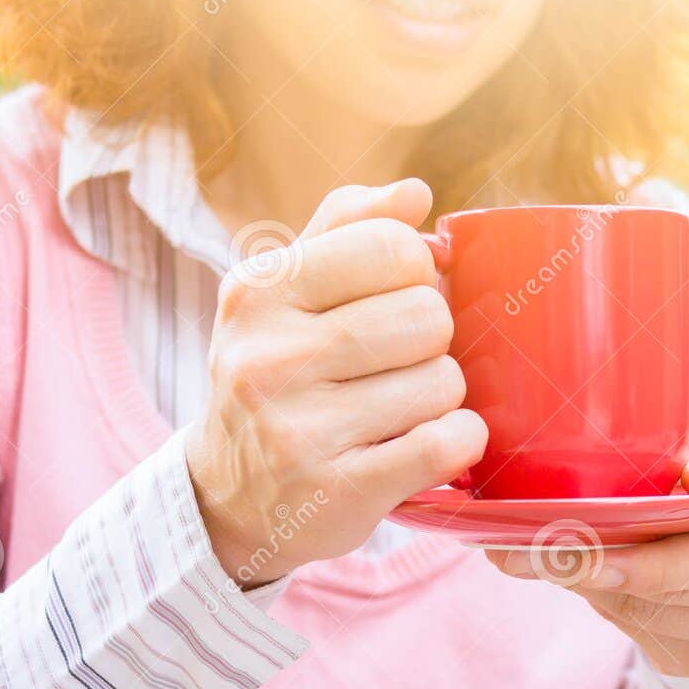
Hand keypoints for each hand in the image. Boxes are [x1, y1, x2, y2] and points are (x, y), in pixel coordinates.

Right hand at [186, 180, 486, 585]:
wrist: (228, 496)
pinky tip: (431, 441)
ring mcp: (299, 430)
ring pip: (443, 381)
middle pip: (427, 316)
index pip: (392, 247)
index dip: (416, 274)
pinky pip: (446, 443)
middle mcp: (268, 358)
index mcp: (258, 292)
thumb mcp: (285, 293)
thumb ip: (347, 228)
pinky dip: (460, 440)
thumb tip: (415, 192)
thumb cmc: (276, 374)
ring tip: (401, 407)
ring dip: (442, 395)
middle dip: (433, 339)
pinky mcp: (339, 492)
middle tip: (399, 362)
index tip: (394, 301)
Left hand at [487, 402, 688, 678]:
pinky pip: (651, 642)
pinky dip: (614, 609)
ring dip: (600, 592)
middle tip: (534, 553)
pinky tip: (596, 579)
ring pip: (657, 622)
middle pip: (681, 592)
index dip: (648, 555)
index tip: (577, 544)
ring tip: (552, 558)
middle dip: (603, 573)